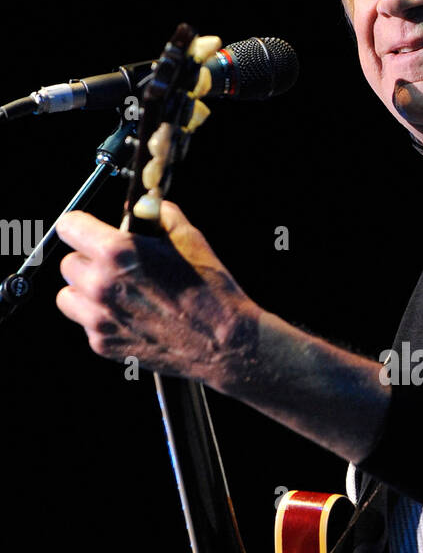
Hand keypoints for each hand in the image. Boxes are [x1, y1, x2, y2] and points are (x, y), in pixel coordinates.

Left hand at [55, 200, 259, 385]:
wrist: (224, 342)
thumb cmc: (210, 290)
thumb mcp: (189, 239)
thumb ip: (158, 216)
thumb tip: (145, 207)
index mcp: (117, 252)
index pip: (69, 226)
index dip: (81, 226)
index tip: (89, 231)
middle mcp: (100, 285)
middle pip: (68, 264)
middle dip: (88, 261)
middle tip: (114, 267)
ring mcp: (99, 319)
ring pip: (67, 297)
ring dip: (85, 292)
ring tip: (114, 293)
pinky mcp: (104, 344)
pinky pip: (86, 325)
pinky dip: (101, 319)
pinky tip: (130, 316)